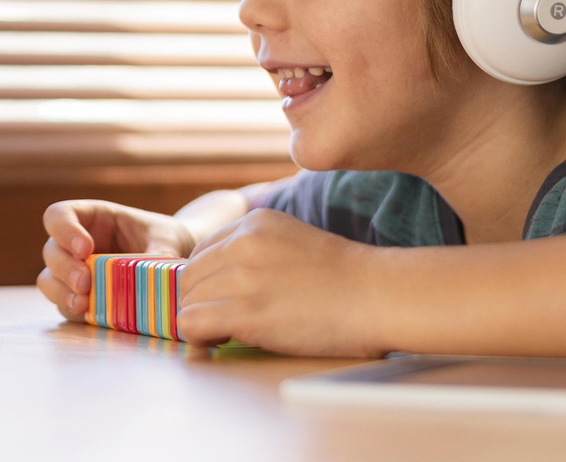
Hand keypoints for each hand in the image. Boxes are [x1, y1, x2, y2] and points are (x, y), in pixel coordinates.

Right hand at [36, 200, 196, 321]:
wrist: (174, 260)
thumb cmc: (165, 239)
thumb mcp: (166, 240)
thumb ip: (157, 254)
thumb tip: (152, 277)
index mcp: (92, 218)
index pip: (59, 216)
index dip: (64, 230)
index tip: (85, 248)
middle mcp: (75, 244)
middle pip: (51, 251)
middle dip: (65, 268)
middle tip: (85, 282)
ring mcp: (74, 271)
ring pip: (49, 280)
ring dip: (61, 292)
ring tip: (82, 304)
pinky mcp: (80, 297)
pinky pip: (64, 305)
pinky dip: (73, 311)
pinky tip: (89, 314)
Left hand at [177, 208, 384, 355]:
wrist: (378, 297)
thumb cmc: (345, 280)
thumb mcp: (293, 241)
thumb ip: (256, 251)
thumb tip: (220, 281)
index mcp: (254, 222)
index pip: (203, 253)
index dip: (208, 283)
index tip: (223, 301)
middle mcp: (242, 242)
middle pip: (189, 278)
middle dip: (200, 303)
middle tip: (223, 322)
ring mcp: (242, 276)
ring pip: (187, 301)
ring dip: (202, 322)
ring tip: (229, 332)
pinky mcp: (246, 310)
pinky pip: (192, 324)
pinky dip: (198, 338)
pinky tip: (221, 342)